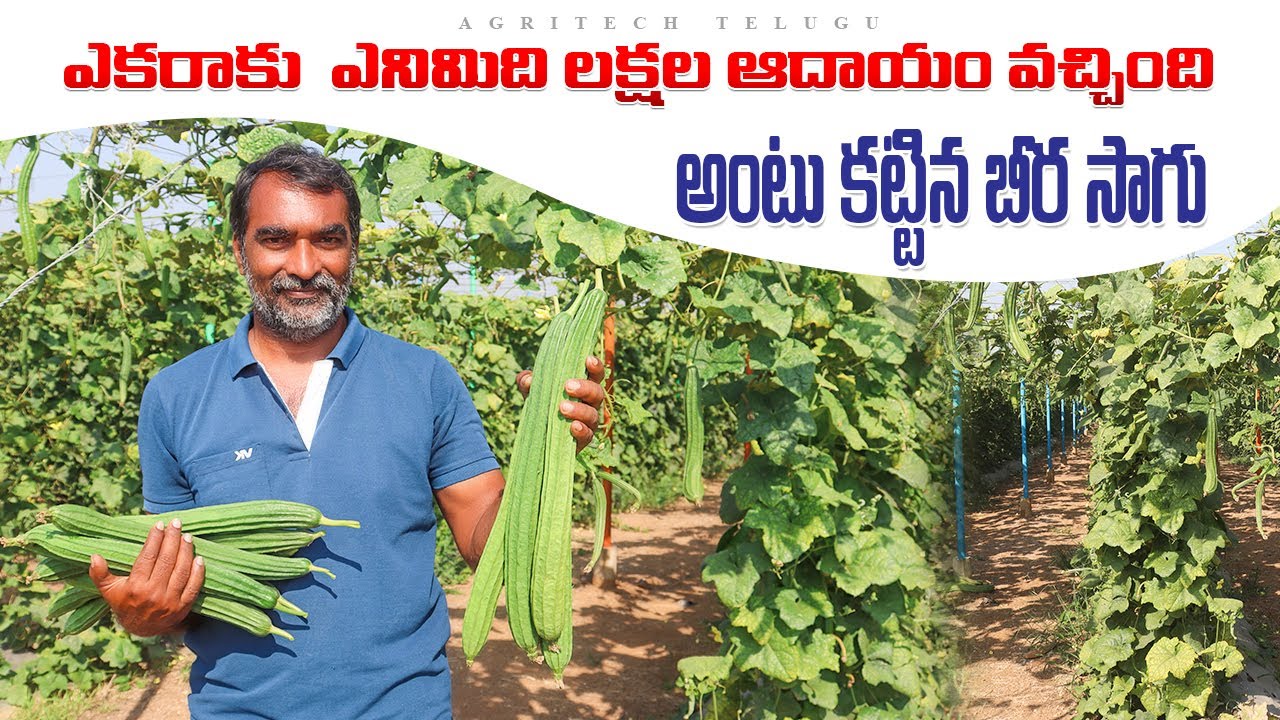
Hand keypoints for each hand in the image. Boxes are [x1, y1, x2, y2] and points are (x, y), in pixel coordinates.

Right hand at [88, 518, 204, 636]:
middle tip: (176, 523)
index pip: (148, 557)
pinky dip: (198, 572)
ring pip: (181, 571)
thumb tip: (94, 556)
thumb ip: (100, 574)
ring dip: (186, 551)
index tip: (159, 525)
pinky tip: (199, 558)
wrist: (141, 629)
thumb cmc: (124, 604)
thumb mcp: (108, 590)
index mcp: (135, 587)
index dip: (155, 539)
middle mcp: (153, 593)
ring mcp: (170, 601)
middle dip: (172, 539)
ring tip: (187, 537)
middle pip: (166, 560)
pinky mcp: (183, 607)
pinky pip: (193, 587)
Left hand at [516, 355, 605, 452]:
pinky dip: (581, 430)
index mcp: (583, 387)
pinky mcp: (583, 439)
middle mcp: (590, 403)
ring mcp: (588, 422)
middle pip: (597, 393)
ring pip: (592, 414)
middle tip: (568, 386)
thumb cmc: (541, 405)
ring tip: (562, 407)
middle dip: (585, 388)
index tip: (588, 359)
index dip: (595, 366)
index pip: (595, 374)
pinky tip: (573, 426)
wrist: (537, 436)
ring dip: (580, 409)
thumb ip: (526, 381)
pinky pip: (588, 435)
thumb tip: (529, 380)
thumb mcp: (531, 391)